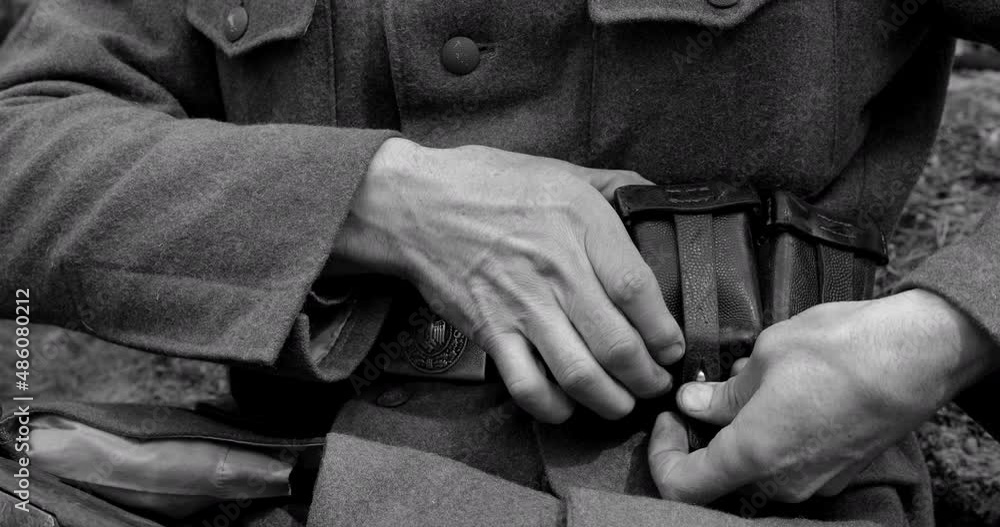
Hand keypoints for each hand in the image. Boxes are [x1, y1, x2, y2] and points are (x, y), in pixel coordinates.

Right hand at [333, 138, 684, 421]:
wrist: (414, 203)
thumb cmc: (487, 182)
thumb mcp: (559, 169)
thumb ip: (614, 186)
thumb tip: (655, 201)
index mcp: (580, 224)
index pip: (639, 290)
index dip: (664, 330)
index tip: (673, 346)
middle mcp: (555, 270)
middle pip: (618, 344)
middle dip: (648, 377)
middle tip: (656, 384)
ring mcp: (519, 306)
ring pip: (580, 374)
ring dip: (612, 401)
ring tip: (624, 403)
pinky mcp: (487, 332)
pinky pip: (528, 386)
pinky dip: (554, 408)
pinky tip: (569, 407)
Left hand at [649, 289, 998, 503]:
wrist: (920, 355)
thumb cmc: (840, 348)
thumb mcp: (765, 354)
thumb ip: (723, 392)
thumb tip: (691, 404)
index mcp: (754, 453)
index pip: (681, 485)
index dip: (662, 456)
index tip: (669, 419)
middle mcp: (781, 482)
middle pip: (718, 478)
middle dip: (702, 440)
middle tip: (703, 395)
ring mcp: (813, 484)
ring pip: (753, 469)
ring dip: (738, 435)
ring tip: (747, 384)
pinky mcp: (837, 474)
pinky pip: (787, 464)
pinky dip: (771, 438)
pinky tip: (782, 395)